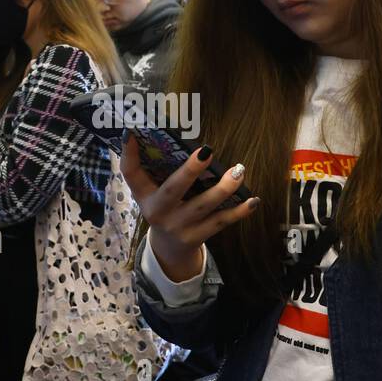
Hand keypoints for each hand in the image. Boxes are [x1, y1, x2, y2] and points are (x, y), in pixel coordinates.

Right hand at [122, 135, 259, 281]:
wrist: (169, 248)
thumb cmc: (163, 208)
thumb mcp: (149, 192)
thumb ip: (147, 168)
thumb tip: (141, 134)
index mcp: (145, 196)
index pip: (131, 174)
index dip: (129, 154)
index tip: (131, 132)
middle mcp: (159, 212)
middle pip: (173, 190)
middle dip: (190, 171)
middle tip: (207, 151)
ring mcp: (179, 226)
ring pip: (203, 206)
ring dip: (223, 188)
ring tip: (238, 171)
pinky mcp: (198, 236)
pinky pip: (221, 222)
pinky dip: (239, 212)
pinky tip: (252, 200)